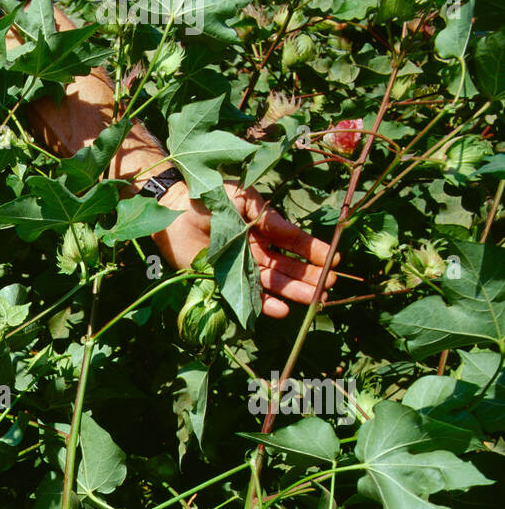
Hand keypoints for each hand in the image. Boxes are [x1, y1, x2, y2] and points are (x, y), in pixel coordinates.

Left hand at [150, 179, 337, 319]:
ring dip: (293, 292)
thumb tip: (290, 231)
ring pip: (272, 283)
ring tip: (315, 299)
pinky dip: (263, 304)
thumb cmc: (208, 197)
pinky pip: (246, 295)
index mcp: (263, 228)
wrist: (174, 209)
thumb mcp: (243, 198)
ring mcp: (240, 267)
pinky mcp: (222, 281)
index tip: (333, 258)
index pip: (293, 242)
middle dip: (309, 276)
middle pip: (286, 266)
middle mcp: (255, 250)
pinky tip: (282, 310)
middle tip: (329, 285)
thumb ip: (266, 215)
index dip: (313, 251)